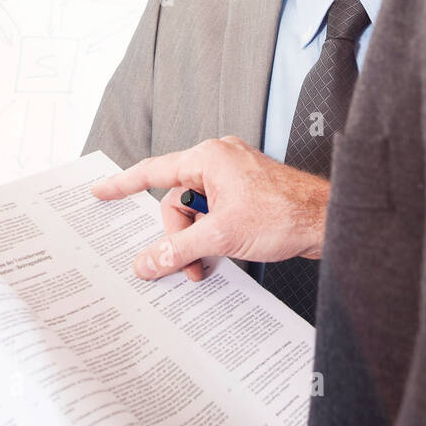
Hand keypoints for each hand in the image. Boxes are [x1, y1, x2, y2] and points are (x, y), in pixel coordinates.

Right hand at [89, 135, 328, 281]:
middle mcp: (218, 161)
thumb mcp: (221, 236)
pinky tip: (218, 257)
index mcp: (208, 158)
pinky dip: (211, 238)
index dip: (122, 184)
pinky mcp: (246, 195)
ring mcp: (234, 178)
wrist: (327, 220)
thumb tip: (146, 264)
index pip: (153, 171)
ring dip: (196, 243)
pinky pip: (214, 216)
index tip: (98, 191)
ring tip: (206, 266)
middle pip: (175, 204)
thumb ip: (177, 250)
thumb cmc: (283, 214)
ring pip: (195, 214)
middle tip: (187, 267)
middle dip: (178, 238)